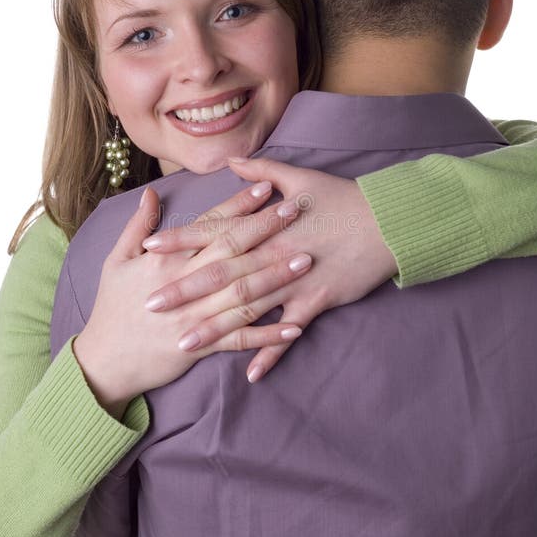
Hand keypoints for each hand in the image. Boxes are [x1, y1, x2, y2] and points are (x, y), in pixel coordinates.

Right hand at [73, 182, 311, 417]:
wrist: (104, 362)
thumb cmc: (111, 309)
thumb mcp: (115, 262)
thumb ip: (137, 226)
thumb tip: (152, 193)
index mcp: (165, 260)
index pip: (209, 226)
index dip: (239, 205)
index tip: (266, 188)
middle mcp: (183, 284)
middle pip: (232, 251)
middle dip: (267, 229)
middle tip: (297, 210)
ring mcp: (195, 317)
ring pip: (242, 292)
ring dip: (275, 276)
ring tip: (306, 260)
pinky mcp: (201, 347)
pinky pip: (240, 339)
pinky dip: (268, 335)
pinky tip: (295, 326)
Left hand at [142, 157, 397, 383]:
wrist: (388, 221)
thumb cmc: (342, 198)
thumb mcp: (300, 177)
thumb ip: (261, 171)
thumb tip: (231, 161)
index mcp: (265, 224)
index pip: (213, 231)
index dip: (180, 239)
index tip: (149, 247)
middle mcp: (272, 253)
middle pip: (221, 274)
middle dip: (184, 290)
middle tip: (150, 305)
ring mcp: (294, 280)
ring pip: (247, 308)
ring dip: (215, 327)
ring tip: (184, 344)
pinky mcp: (316, 300)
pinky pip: (288, 332)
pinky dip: (270, 352)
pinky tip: (250, 374)